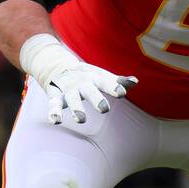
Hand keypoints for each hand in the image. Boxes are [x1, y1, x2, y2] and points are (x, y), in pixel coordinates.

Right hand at [19, 33, 136, 124]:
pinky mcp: (55, 96)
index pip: (106, 82)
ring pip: (72, 99)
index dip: (114, 87)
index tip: (121, 93)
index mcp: (95, 79)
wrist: (57, 66)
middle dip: (97, 99)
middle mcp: (82, 84)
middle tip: (104, 109)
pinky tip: (55, 121)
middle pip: (90, 91)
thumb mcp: (102, 76)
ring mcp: (68, 90)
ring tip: (81, 119)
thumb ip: (118, 81)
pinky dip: (54, 112)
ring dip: (76, 108)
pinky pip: (54, 104)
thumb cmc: (87, 76)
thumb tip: (135, 81)